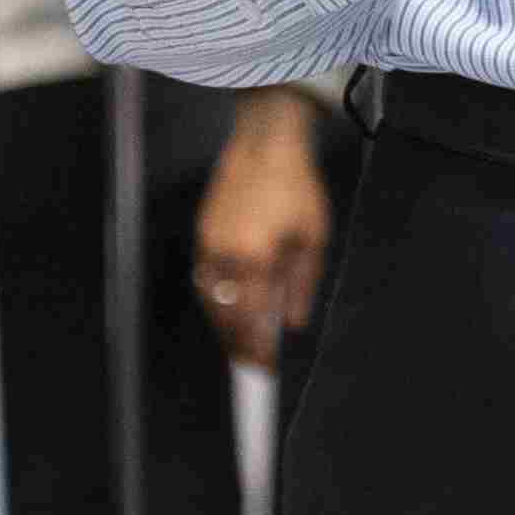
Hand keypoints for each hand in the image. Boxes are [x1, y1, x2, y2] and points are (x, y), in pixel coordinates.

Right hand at [188, 90, 332, 367]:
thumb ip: (301, 285)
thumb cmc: (297, 188)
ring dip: (223, 326)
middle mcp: (225, 258)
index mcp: (254, 261)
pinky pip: (204, 279)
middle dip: (237, 345)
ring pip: (209, 301)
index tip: (266, 369)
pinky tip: (227, 308)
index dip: (258, 349)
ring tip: (239, 343)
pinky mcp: (202, 232)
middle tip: (252, 364)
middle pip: (225, 318)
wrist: (266, 144)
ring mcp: (208, 245)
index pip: (252, 321)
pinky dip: (214, 300)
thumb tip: (292, 323)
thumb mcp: (313, 238)